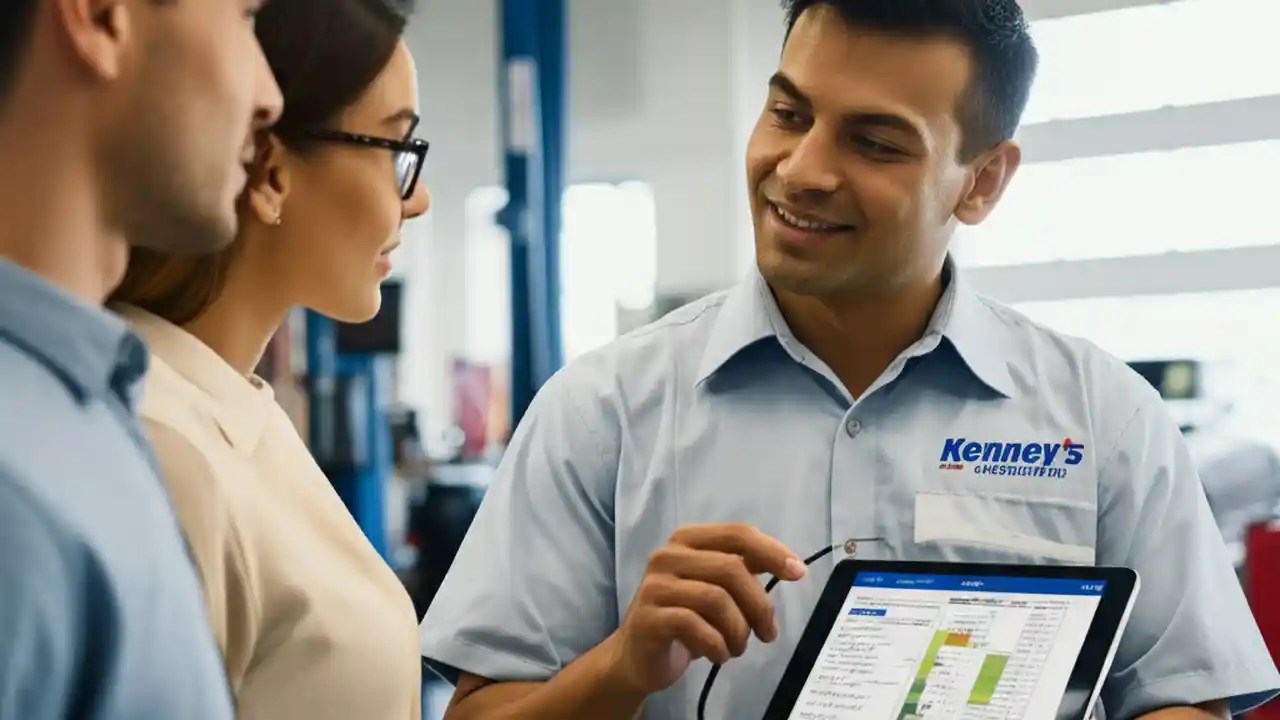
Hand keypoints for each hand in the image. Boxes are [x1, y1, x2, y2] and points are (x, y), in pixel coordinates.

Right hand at [605, 524, 806, 695]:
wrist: (637, 657)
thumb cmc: (684, 620)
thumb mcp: (716, 589)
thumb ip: (745, 571)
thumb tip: (792, 566)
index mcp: (687, 541)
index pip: (737, 534)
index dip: (772, 551)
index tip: (798, 573)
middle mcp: (667, 556)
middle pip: (732, 569)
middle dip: (759, 606)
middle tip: (768, 634)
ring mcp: (655, 586)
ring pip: (717, 599)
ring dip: (739, 631)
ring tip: (737, 648)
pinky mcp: (648, 619)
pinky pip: (697, 627)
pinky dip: (718, 646)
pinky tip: (719, 655)